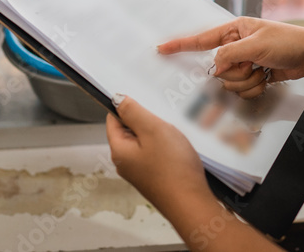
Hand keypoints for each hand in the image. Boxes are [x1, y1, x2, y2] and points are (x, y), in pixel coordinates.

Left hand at [105, 96, 210, 211]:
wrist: (191, 202)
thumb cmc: (172, 167)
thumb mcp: (153, 130)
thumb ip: (134, 112)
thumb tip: (118, 100)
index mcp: (119, 150)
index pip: (112, 120)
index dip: (126, 107)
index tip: (143, 101)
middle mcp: (125, 163)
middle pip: (129, 131)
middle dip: (145, 121)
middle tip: (163, 118)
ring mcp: (140, 172)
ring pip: (144, 143)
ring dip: (157, 134)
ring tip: (173, 134)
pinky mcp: (154, 178)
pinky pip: (155, 155)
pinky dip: (165, 147)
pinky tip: (178, 148)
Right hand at [158, 17, 303, 98]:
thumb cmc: (288, 42)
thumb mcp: (257, 45)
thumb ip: (231, 55)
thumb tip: (215, 67)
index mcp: (234, 31)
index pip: (202, 39)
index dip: (181, 45)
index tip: (161, 49)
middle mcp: (237, 46)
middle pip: (218, 70)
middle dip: (237, 73)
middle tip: (254, 65)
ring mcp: (245, 63)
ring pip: (230, 84)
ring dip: (248, 82)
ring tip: (265, 70)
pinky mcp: (253, 76)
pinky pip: (242, 91)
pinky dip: (255, 89)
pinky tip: (267, 79)